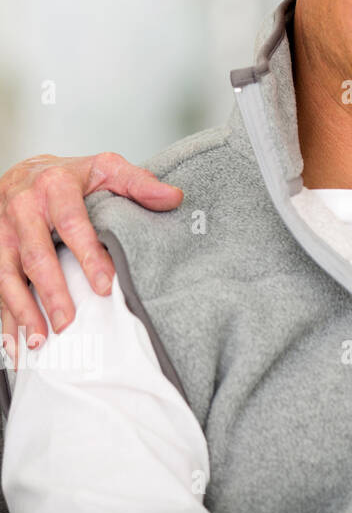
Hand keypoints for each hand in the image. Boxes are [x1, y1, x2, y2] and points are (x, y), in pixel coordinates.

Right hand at [0, 153, 181, 358]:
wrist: (25, 172)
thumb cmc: (71, 176)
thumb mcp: (106, 168)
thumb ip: (138, 183)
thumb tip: (174, 197)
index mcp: (55, 187)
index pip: (72, 225)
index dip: (89, 256)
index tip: (105, 286)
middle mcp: (23, 208)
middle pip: (35, 256)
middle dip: (50, 292)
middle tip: (67, 322)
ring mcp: (2, 231)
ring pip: (7, 275)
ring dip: (21, 311)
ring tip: (38, 341)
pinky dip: (5, 316)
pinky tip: (14, 343)